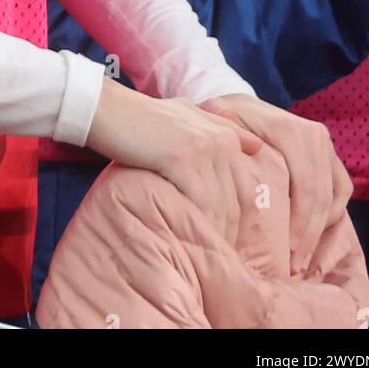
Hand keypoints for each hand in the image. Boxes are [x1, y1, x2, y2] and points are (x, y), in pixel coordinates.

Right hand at [86, 78, 262, 244]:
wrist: (111, 110)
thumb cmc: (147, 117)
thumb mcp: (189, 112)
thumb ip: (221, 126)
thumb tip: (257, 145)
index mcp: (225, 134)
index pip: (246, 189)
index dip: (240, 220)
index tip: (230, 242)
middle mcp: (220, 141)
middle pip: (235, 201)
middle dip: (229, 232)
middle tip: (219, 258)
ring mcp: (203, 149)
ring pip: (219, 205)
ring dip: (214, 233)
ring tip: (206, 257)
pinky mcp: (181, 159)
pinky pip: (198, 201)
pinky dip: (196, 222)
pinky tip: (188, 237)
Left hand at [199, 94, 350, 272]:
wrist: (241, 108)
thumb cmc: (225, 121)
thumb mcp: (217, 120)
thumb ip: (222, 132)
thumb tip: (235, 144)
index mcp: (289, 129)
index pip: (305, 186)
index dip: (301, 225)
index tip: (287, 255)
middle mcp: (314, 136)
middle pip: (322, 197)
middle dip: (311, 237)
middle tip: (294, 268)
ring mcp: (327, 147)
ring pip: (335, 198)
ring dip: (323, 233)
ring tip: (304, 262)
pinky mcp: (331, 158)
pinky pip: (342, 191)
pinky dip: (332, 218)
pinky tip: (313, 241)